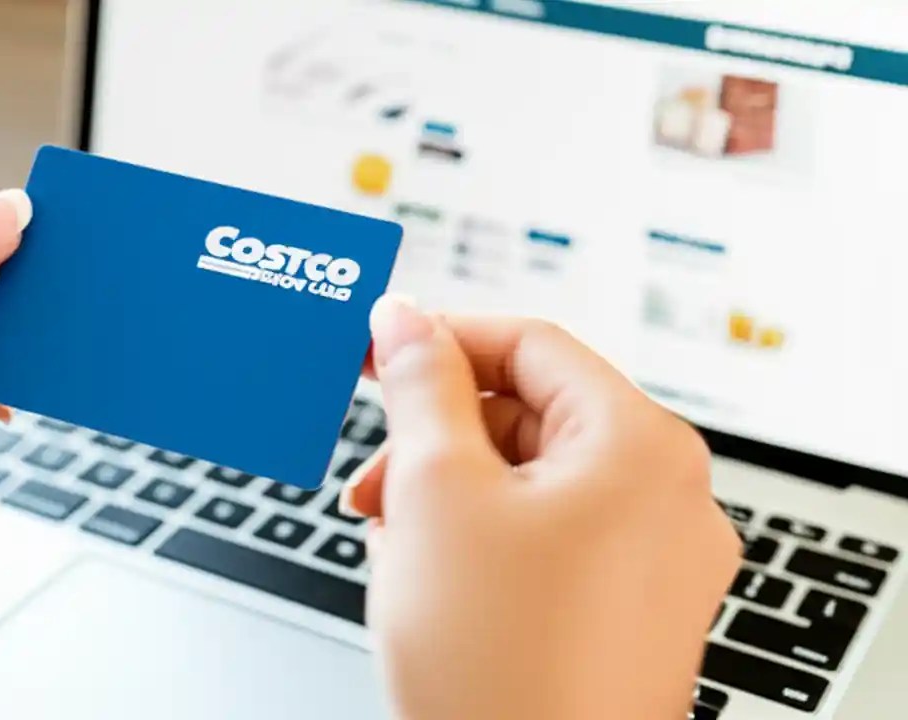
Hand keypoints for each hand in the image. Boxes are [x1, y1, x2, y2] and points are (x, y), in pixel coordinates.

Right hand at [344, 297, 740, 718]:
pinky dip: (484, 543)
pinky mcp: (629, 615)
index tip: (377, 348)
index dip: (443, 338)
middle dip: (437, 439)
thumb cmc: (501, 667)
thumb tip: (405, 320)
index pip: (533, 343)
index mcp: (642, 448)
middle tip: (374, 478)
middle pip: (533, 416)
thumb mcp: (436, 492)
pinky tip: (433, 582)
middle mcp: (670, 501)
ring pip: (534, 483)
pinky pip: (550, 542)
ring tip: (397, 544)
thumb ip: (419, 386)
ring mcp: (657, 565)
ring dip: (452, 496)